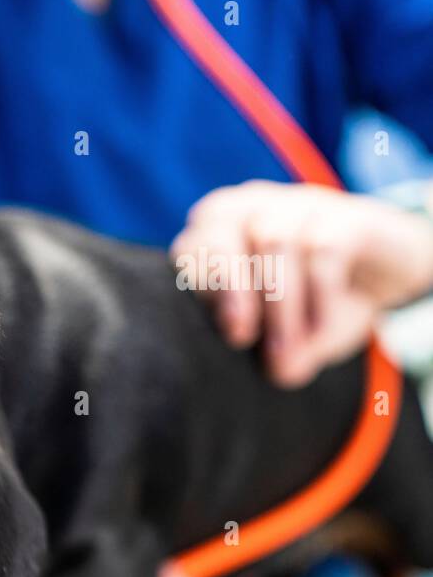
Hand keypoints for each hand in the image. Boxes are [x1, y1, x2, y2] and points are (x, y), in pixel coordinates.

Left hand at [171, 180, 432, 387]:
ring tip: (287, 358)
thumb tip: (281, 372)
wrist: (386, 274)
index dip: (199, 289)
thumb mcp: (279, 327)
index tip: (222, 334)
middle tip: (240, 340)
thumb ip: (268, 346)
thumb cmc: (312, 301)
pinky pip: (324, 248)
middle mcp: (251, 208)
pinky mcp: (346, 214)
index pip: (190, 249)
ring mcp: (298, 204)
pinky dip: (319, 296)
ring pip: (273, 243)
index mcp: (217, 231)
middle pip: (221, 236)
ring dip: (279, 308)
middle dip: (229, 290)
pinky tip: (320, 332)